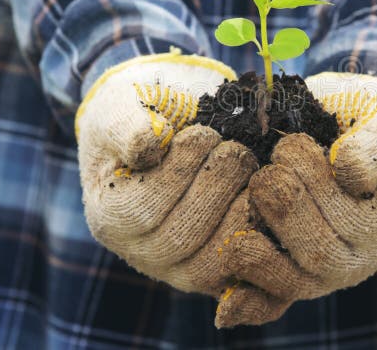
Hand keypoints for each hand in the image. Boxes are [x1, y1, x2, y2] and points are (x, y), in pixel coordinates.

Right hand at [75, 50, 260, 296]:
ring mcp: (178, 268)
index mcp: (109, 215)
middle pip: (179, 238)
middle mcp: (140, 251)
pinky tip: (267, 197)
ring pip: (211, 260)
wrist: (174, 124)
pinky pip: (238, 268)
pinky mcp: (216, 268)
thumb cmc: (146, 116)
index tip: (202, 135)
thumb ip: (129, 126)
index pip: (142, 209)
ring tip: (250, 168)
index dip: (179, 171)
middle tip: (235, 150)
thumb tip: (149, 145)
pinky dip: (258, 234)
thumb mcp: (125, 108)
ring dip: (239, 208)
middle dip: (215, 186)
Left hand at [215, 72, 376, 326]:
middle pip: (322, 252)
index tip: (292, 145)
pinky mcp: (296, 278)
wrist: (348, 128)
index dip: (314, 184)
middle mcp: (366, 258)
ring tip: (253, 191)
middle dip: (285, 206)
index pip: (353, 218)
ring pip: (295, 278)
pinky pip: (275, 301)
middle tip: (269, 166)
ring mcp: (330, 273)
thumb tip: (348, 172)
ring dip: (263, 238)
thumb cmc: (369, 119)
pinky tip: (227, 294)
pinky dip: (250, 300)